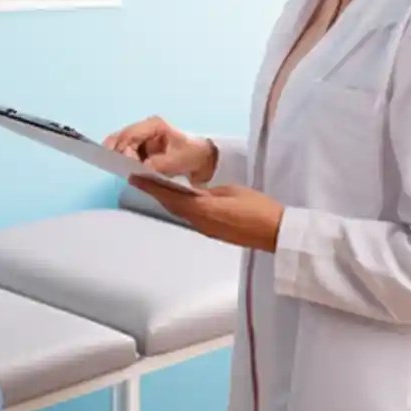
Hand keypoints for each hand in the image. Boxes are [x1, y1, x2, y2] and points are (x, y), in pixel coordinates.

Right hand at [103, 116, 217, 182]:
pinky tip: (119, 167)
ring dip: (117, 155)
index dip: (124, 148)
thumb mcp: (177, 160)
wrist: (203, 158)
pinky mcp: (142, 147)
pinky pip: (126, 151)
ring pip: (121, 143)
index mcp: (154, 125)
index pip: (130, 134)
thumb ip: (158, 164)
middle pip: (122, 137)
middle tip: (116, 166)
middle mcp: (145, 128)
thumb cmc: (192, 154)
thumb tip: (142, 168)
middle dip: (117, 151)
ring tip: (116, 167)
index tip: (127, 164)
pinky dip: (122, 158)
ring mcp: (142, 137)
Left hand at [127, 177, 284, 252]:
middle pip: (172, 206)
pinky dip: (180, 207)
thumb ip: (209, 192)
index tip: (134, 177)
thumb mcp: (232, 192)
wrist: (276, 233)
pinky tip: (180, 200)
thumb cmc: (259, 209)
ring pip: (180, 212)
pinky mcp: (213, 233)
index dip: (152, 187)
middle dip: (156, 192)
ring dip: (167, 200)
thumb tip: (195, 192)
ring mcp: (206, 230)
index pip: (171, 196)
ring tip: (155, 186)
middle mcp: (200, 222)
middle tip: (140, 179)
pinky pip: (191, 218)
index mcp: (203, 209)